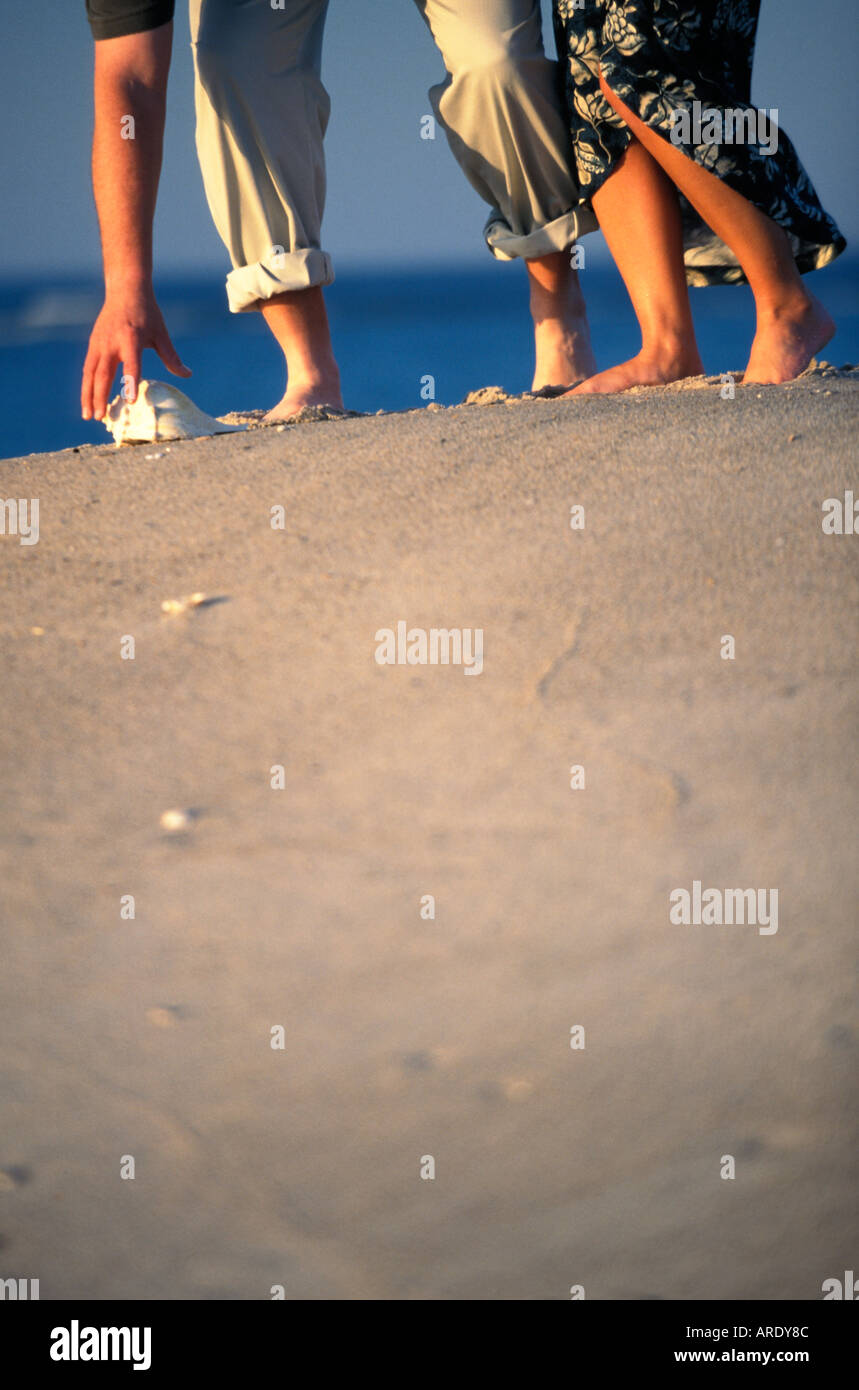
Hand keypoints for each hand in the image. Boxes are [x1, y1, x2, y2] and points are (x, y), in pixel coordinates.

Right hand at [81, 285, 190, 420]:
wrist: (125, 289)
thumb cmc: (146, 313)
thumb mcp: (161, 334)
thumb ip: (172, 357)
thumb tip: (188, 375)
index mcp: (130, 339)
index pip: (131, 365)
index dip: (130, 383)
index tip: (130, 402)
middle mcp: (111, 343)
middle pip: (103, 375)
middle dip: (100, 397)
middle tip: (100, 418)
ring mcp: (99, 344)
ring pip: (91, 374)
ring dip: (88, 396)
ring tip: (89, 416)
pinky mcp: (93, 345)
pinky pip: (88, 369)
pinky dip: (87, 386)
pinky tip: (88, 401)